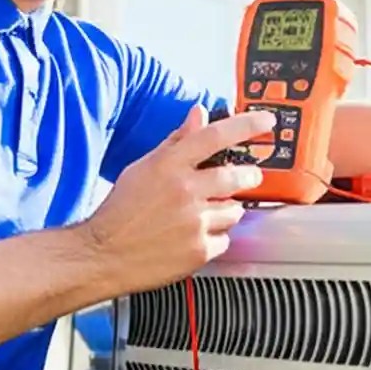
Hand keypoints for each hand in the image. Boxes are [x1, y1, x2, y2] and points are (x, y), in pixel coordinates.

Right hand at [80, 105, 275, 293]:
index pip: (216, 136)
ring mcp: (194, 223)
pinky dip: (216, 237)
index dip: (247, 125)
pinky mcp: (199, 251)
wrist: (103, 254)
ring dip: (227, 210)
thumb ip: (177, 141)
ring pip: (234, 210)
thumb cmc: (121, 211)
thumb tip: (199, 115)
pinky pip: (225, 239)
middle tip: (249, 176)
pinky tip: (195, 235)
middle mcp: (185, 191)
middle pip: (236, 176)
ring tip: (204, 213)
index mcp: (170, 166)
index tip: (267, 121)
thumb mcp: (144, 167)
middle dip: (248, 176)